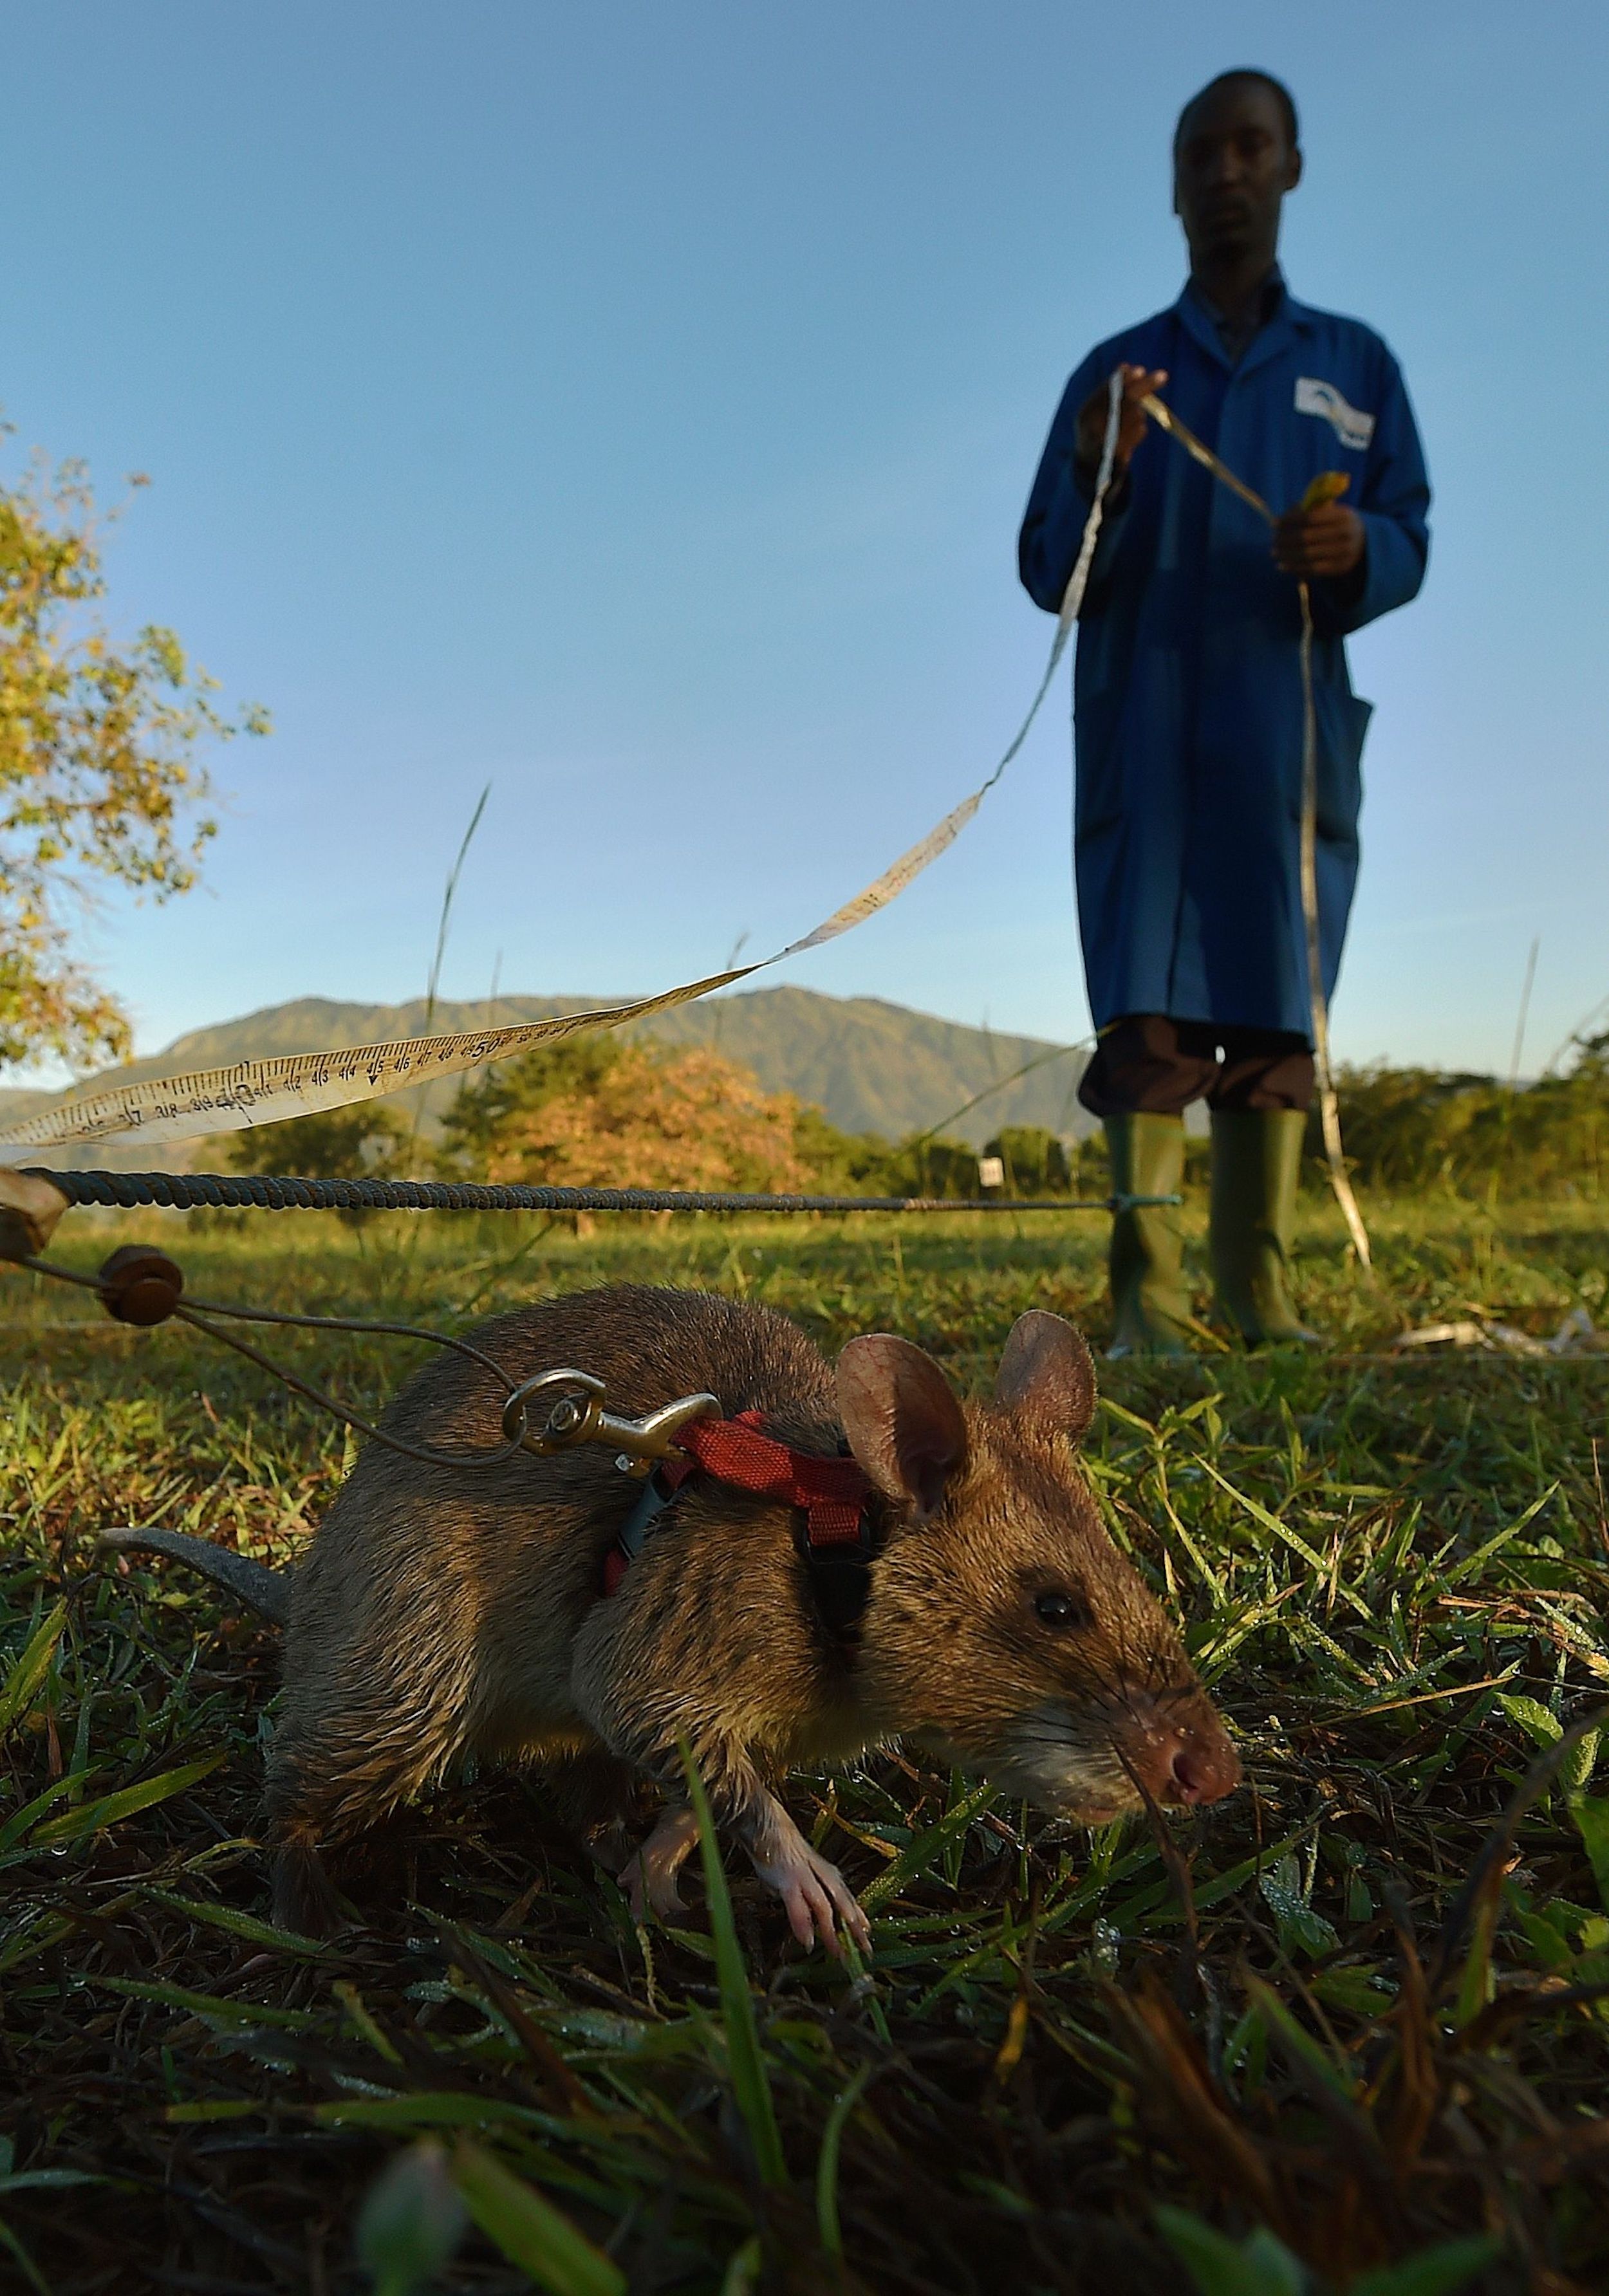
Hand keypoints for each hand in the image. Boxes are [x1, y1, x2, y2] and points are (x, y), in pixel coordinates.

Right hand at [1075, 363, 1167, 479]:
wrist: (1090, 471)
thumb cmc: (1097, 434)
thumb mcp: (1097, 412)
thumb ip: (1109, 391)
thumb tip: (1125, 366)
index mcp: (1085, 415)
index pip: (1107, 391)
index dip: (1124, 380)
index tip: (1140, 369)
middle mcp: (1091, 428)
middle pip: (1123, 401)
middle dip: (1144, 387)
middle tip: (1163, 375)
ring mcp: (1104, 443)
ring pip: (1133, 417)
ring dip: (1139, 414)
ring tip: (1136, 418)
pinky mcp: (1117, 456)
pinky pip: (1137, 435)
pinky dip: (1139, 431)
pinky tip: (1138, 431)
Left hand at [1273, 500, 1365, 578]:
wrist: (1366, 542)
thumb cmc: (1339, 524)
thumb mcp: (1332, 512)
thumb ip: (1310, 511)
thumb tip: (1281, 520)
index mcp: (1342, 515)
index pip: (1310, 517)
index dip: (1289, 521)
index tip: (1274, 524)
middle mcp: (1345, 533)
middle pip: (1306, 538)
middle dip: (1285, 540)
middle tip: (1273, 542)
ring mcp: (1344, 552)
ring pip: (1307, 555)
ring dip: (1287, 556)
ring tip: (1275, 554)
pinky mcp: (1340, 568)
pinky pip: (1313, 570)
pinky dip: (1295, 568)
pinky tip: (1283, 566)